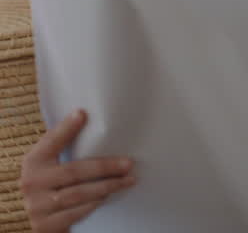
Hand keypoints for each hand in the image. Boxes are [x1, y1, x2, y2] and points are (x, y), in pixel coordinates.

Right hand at [21, 109, 134, 232]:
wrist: (39, 221)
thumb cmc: (52, 187)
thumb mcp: (51, 167)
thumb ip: (65, 151)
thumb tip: (92, 122)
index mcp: (33, 163)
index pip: (49, 143)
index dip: (65, 129)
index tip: (82, 113)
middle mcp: (31, 183)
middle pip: (73, 171)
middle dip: (105, 167)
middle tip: (129, 163)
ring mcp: (37, 206)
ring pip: (79, 194)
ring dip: (108, 186)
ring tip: (128, 180)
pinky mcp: (46, 225)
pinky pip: (77, 212)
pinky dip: (95, 204)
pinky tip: (109, 196)